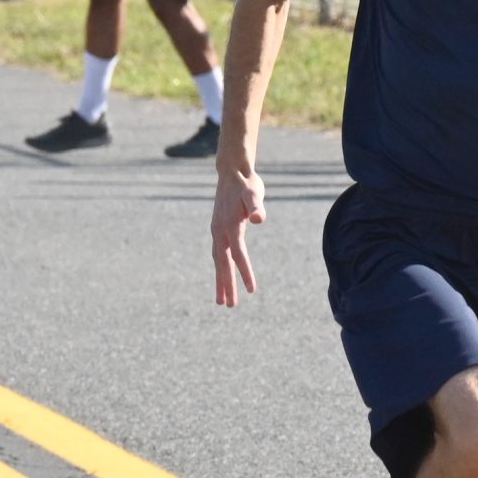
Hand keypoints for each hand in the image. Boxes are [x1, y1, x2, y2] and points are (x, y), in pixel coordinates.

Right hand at [211, 162, 265, 306]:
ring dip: (220, 281)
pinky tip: (222, 277)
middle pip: (222, 263)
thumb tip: (260, 218)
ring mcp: (216, 232)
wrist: (231, 172)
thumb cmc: (246, 183)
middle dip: (226, 285)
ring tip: (222, 301)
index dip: (245, 272)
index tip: (251, 290)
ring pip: (217, 262)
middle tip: (229, 305)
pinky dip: (219, 269)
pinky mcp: (218, 230)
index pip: (238, 254)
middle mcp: (219, 232)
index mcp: (229, 226)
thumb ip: (256, 206)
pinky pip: (217, 254)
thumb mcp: (254, 192)